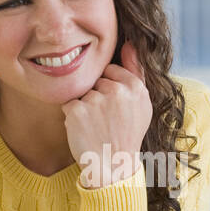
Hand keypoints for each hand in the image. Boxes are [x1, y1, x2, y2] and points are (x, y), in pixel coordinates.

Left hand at [63, 42, 152, 187]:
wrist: (113, 167)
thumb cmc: (126, 134)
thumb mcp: (141, 103)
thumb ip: (136, 71)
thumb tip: (130, 43)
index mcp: (135, 87)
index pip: (111, 71)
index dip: (110, 89)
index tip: (115, 109)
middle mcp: (117, 91)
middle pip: (95, 80)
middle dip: (97, 97)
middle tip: (106, 121)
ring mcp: (96, 101)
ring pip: (82, 92)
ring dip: (84, 107)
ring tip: (96, 126)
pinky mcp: (77, 112)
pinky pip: (68, 104)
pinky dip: (72, 117)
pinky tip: (84, 130)